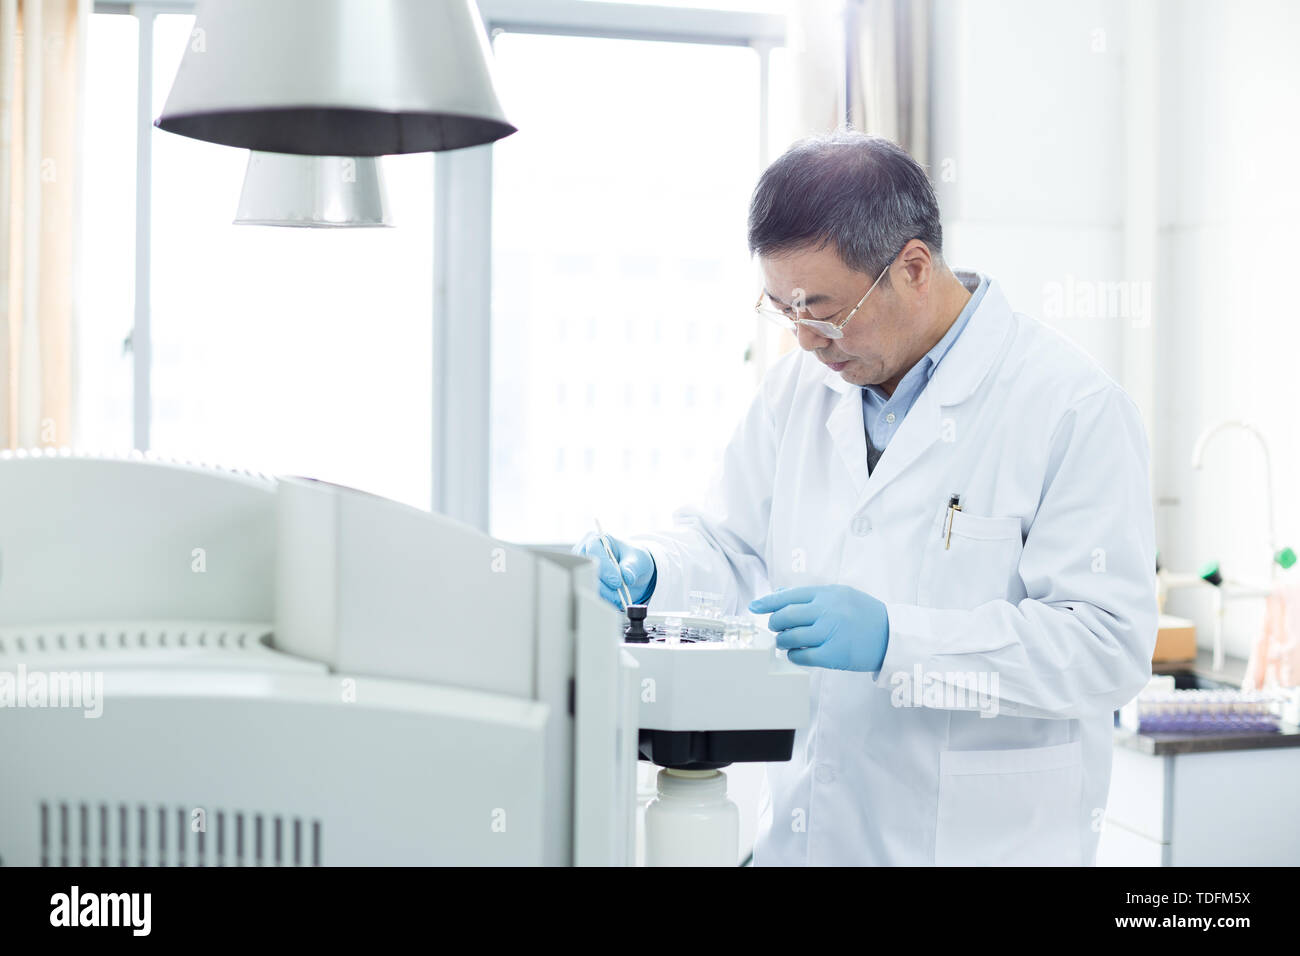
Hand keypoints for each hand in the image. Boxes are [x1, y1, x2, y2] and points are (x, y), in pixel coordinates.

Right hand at [573, 532, 656, 609]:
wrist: (634, 571)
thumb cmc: (634, 559)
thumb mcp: (639, 559)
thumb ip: (632, 567)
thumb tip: (626, 576)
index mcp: (597, 540)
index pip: (594, 552)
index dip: (606, 569)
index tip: (618, 582)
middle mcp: (585, 553)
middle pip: (586, 571)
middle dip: (605, 585)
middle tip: (619, 591)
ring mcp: (582, 570)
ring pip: (587, 585)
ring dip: (605, 594)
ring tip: (619, 594)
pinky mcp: (584, 584)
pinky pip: (590, 595)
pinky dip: (603, 599)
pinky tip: (614, 597)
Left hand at [749, 585, 888, 671]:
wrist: (891, 635)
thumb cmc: (863, 614)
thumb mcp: (840, 595)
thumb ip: (811, 595)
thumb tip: (780, 596)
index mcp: (827, 593)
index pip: (789, 596)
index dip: (768, 602)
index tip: (754, 607)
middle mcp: (827, 611)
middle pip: (786, 617)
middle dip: (775, 624)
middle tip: (776, 628)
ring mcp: (830, 633)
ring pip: (791, 637)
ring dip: (782, 641)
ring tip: (785, 642)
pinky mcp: (834, 654)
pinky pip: (802, 656)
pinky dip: (794, 655)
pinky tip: (797, 653)